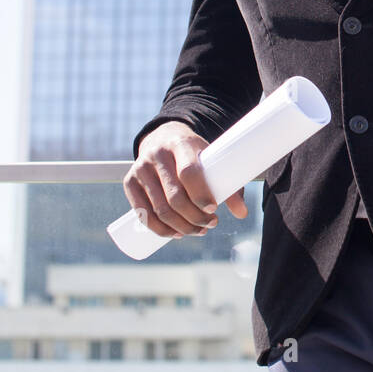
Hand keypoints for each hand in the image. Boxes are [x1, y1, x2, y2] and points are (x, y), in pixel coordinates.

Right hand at [125, 121, 245, 238]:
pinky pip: (143, 213)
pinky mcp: (129, 182)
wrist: (163, 138)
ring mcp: (140, 168)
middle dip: (194, 217)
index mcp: (180, 144)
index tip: (214, 209)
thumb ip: (228, 184)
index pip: (189, 173)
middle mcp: (157, 155)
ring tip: (198, 230)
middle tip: (211, 224)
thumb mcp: (210, 159)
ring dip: (181, 226)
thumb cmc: (193, 153)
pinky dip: (160, 229)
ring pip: (160, 208)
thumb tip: (242, 213)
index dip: (201, 195)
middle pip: (174, 196)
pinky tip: (176, 233)